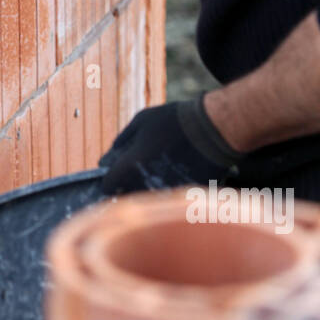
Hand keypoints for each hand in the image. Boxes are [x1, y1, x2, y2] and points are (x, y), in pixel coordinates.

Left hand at [99, 97, 241, 195]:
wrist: (214, 128)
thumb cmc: (175, 121)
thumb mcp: (142, 121)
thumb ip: (121, 141)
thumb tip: (105, 160)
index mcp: (131, 164)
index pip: (108, 185)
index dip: (108, 181)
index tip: (113, 177)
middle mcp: (146, 182)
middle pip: (126, 194)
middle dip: (126, 185)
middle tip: (137, 171)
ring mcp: (165, 191)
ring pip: (146, 199)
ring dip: (146, 189)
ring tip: (159, 169)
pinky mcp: (182, 195)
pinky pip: (167, 198)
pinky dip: (166, 190)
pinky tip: (174, 173)